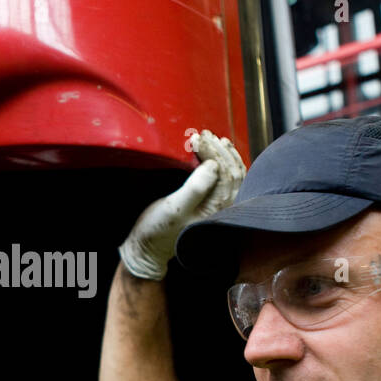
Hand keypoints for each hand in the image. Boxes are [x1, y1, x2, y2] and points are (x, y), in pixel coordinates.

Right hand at [118, 131, 246, 279]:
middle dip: (219, 150)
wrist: (148, 247)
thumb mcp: (174, 208)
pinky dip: (223, 163)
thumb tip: (213, 165)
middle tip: (204, 134)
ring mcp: (219, 206)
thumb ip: (195, 188)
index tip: (198, 137)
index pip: (225, 173)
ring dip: (224, 154)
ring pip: (232, 175)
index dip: (214, 152)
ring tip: (213, 138)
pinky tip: (217, 153)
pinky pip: (225, 181)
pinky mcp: (211, 204)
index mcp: (217, 209)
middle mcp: (223, 208)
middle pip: (232, 172)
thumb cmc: (158, 230)